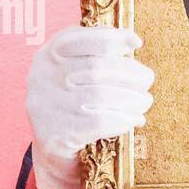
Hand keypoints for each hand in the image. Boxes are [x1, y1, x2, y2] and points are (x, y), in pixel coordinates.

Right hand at [26, 25, 154, 188]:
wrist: (53, 150)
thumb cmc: (73, 103)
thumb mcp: (76, 72)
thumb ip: (97, 53)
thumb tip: (131, 42)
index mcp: (47, 56)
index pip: (80, 39)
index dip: (111, 37)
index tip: (137, 42)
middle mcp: (41, 78)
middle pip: (95, 68)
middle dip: (129, 73)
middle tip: (147, 80)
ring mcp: (45, 107)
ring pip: (100, 96)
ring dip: (131, 99)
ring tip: (144, 102)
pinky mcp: (55, 134)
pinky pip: (99, 122)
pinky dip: (123, 119)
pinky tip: (134, 120)